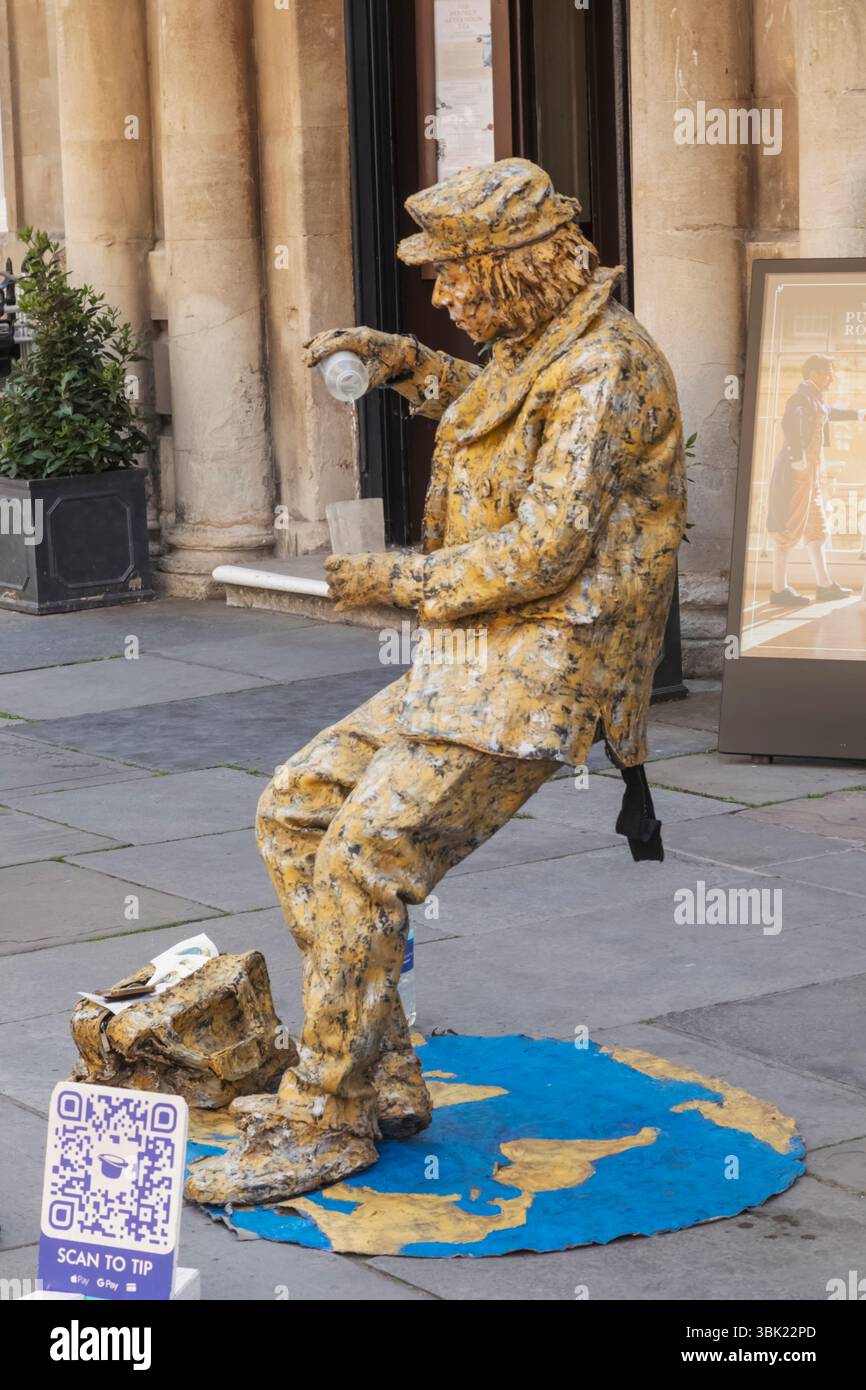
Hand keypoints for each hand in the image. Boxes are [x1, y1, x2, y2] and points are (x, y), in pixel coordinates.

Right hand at [303, 327, 418, 389]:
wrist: (404, 351)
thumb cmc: (392, 363)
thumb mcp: (379, 375)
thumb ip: (366, 385)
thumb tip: (349, 397)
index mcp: (362, 340)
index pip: (336, 343)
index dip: (321, 351)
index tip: (310, 361)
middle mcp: (358, 333)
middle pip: (332, 337)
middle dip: (316, 347)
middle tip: (306, 361)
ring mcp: (358, 331)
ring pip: (334, 333)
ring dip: (319, 340)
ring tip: (305, 349)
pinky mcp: (358, 334)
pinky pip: (339, 333)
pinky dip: (327, 337)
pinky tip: (317, 340)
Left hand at [324, 551, 423, 611]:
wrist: (393, 581)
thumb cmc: (388, 566)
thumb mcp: (372, 557)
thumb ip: (360, 562)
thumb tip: (361, 565)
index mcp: (345, 561)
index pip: (328, 563)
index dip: (333, 566)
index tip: (338, 567)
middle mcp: (341, 575)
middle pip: (329, 578)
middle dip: (337, 580)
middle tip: (347, 581)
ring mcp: (344, 590)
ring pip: (331, 593)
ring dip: (337, 593)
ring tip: (347, 593)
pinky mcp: (350, 603)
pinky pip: (338, 607)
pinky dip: (342, 607)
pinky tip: (347, 605)